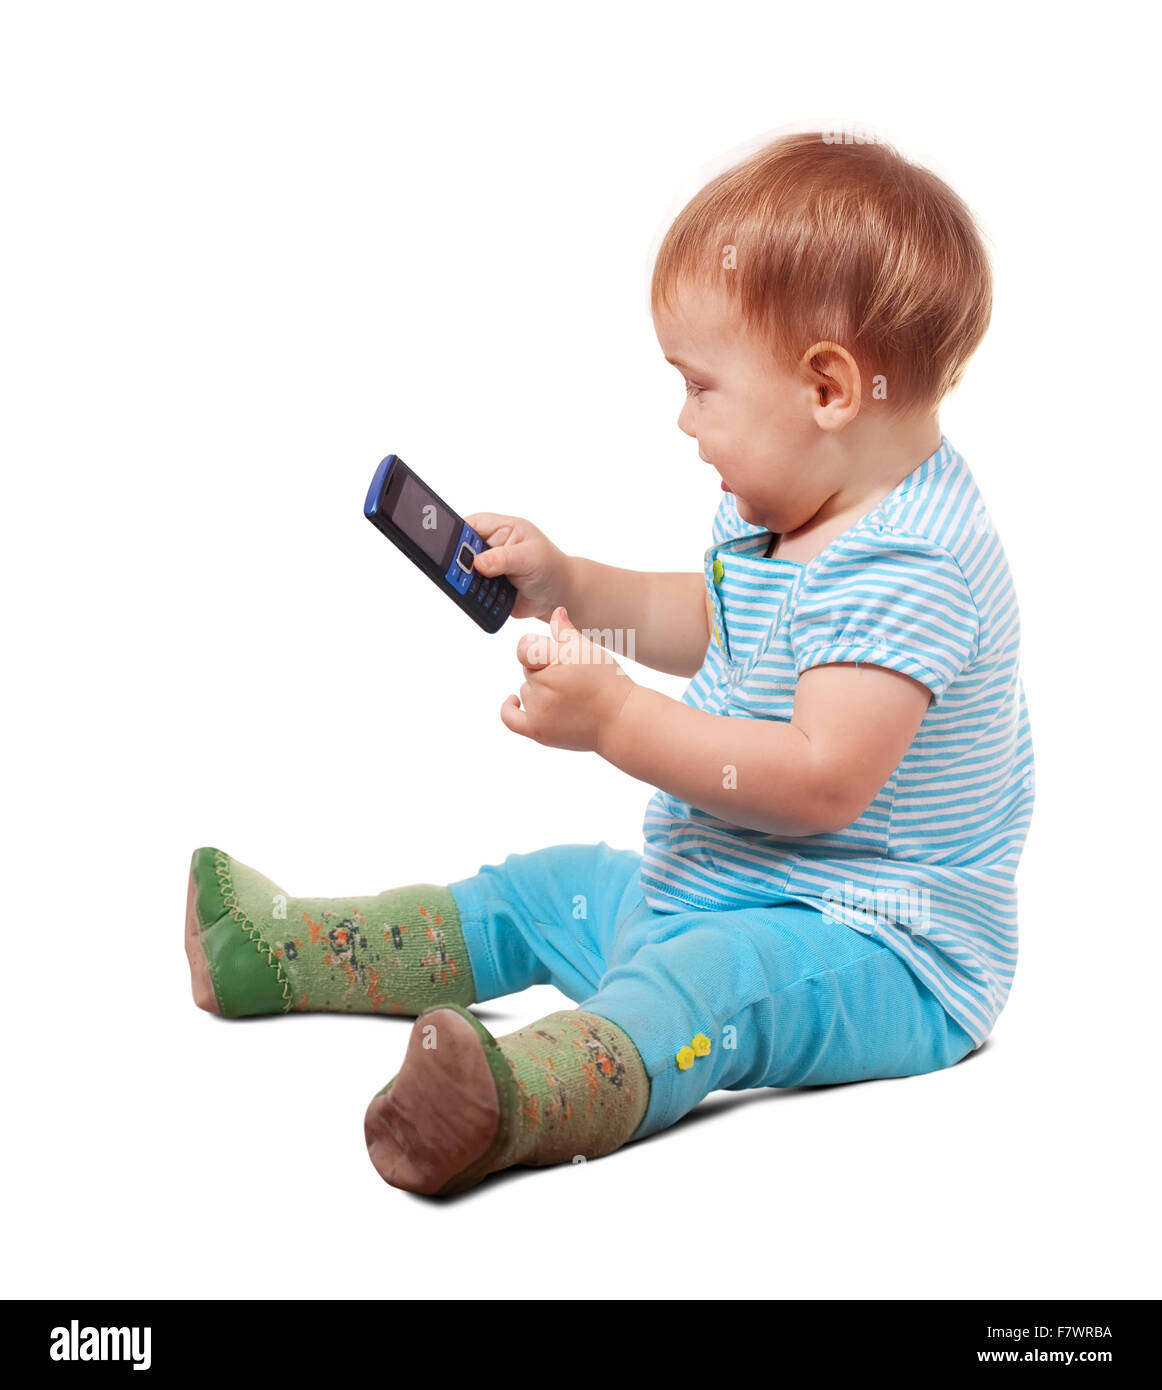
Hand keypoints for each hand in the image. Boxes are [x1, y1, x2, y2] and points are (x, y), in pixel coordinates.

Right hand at [463, 512, 572, 622]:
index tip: (447, 549)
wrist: (560, 596)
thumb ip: (503, 558)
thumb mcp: (529, 558)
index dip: (455, 535)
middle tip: (467, 573)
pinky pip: (471, 591)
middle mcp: (490, 546)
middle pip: (460, 550)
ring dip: (468, 582)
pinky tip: (486, 598)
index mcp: (499, 528)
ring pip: (463, 573)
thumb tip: (479, 562)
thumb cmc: (551, 567)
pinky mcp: (486, 587)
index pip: (468, 525)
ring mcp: (487, 567)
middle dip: (459, 563)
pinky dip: (474, 597)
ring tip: (483, 588)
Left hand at [500, 607, 635, 751]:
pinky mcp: (537, 730)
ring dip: (539, 690)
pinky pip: (510, 718)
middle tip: (572, 679)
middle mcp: (542, 688)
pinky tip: (513, 700)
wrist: (620, 720)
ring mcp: (538, 711)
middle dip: (545, 669)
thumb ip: (566, 631)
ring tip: (569, 696)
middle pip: (528, 670)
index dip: (537, 648)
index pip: (524, 648)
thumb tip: (556, 612)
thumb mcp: (589, 650)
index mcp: (553, 663)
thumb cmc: (608, 682)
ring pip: (526, 691)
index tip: (553, 653)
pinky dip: (509, 707)